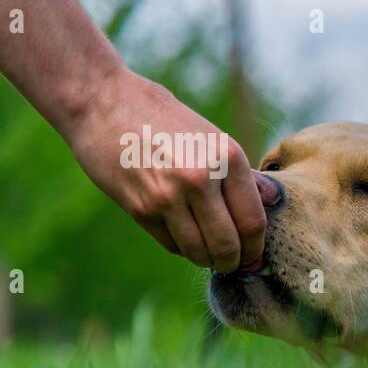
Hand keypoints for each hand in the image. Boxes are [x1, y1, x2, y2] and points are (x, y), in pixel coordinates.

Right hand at [66, 68, 265, 272]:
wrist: (102, 100)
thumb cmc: (162, 118)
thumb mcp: (210, 137)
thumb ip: (235, 174)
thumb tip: (265, 209)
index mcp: (227, 157)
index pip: (253, 222)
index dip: (256, 248)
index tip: (254, 256)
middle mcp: (201, 178)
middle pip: (228, 244)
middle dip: (233, 262)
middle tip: (233, 266)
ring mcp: (168, 196)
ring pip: (199, 251)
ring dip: (207, 260)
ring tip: (210, 258)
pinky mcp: (140, 208)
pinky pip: (171, 244)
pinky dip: (181, 248)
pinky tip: (183, 238)